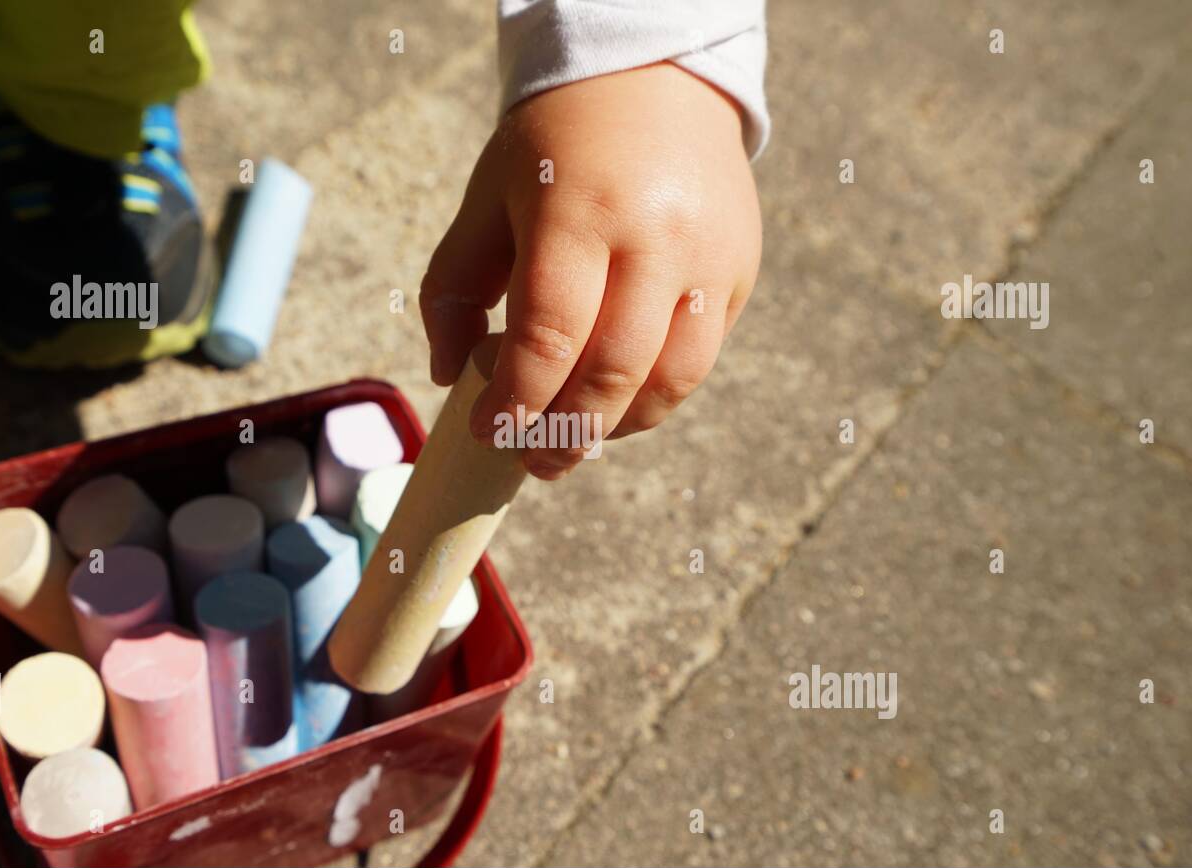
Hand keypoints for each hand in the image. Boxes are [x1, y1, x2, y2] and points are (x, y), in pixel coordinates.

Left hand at [420, 62, 760, 479]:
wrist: (654, 79)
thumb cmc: (553, 145)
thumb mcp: (486, 200)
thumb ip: (455, 288)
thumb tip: (452, 375)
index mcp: (579, 210)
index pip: (550, 336)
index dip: (517, 403)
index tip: (488, 433)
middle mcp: (656, 236)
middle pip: (614, 371)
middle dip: (567, 433)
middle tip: (535, 462)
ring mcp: (710, 256)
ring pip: (671, 379)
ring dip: (619, 427)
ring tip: (577, 441)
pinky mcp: (739, 270)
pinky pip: (700, 358)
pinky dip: (656, 395)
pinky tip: (618, 402)